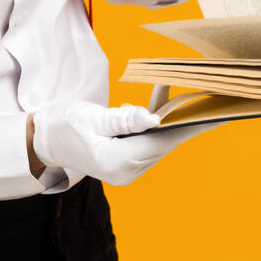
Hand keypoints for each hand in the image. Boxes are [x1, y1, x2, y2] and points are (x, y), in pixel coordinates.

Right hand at [31, 99, 224, 186]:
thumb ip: (123, 119)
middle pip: (163, 142)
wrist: (44, 140)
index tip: (216, 116)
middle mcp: (126, 172)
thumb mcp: (91, 116)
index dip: (190, 127)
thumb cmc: (63, 125)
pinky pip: (148, 141)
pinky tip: (157, 99)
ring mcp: (127, 170)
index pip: (162, 141)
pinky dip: (153, 122)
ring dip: (166, 116)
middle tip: (207, 97)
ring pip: (158, 140)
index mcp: (116, 162)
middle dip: (183, 118)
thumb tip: (154, 118)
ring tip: (172, 88)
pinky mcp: (126, 163)